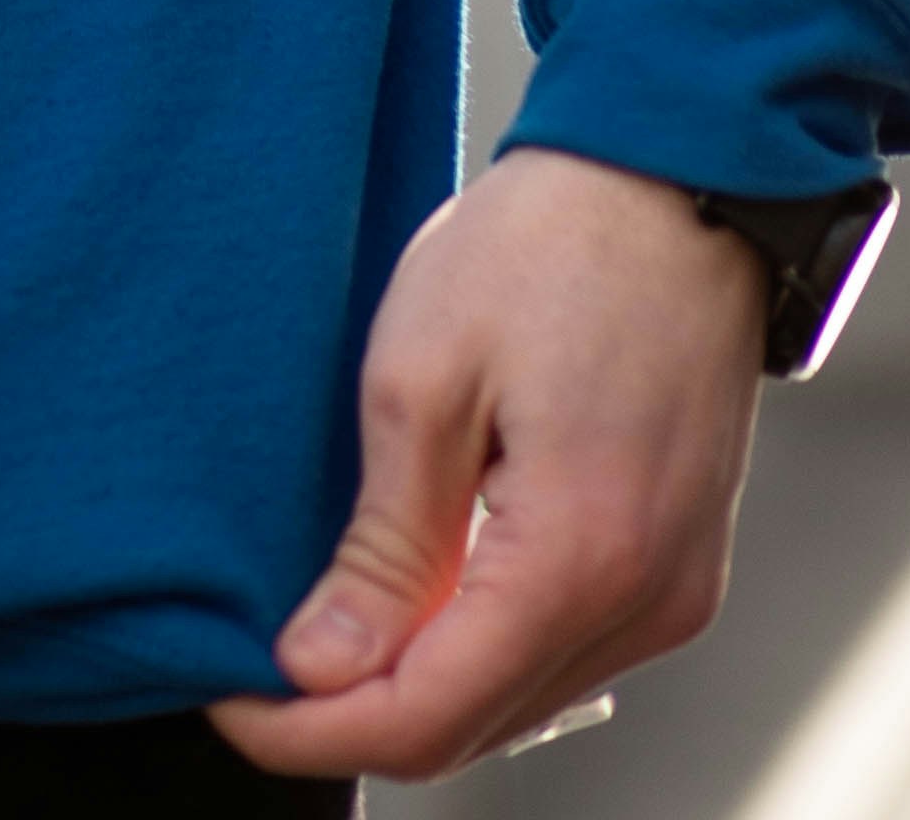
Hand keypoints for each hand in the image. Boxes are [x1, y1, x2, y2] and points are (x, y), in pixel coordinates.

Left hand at [213, 148, 766, 781]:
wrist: (674, 178)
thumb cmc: (544, 249)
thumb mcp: (423, 378)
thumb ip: (383, 547)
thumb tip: (322, 669)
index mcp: (579, 562)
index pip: (425, 719)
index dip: (312, 732)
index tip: (229, 701)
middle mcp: (645, 606)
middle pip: (474, 730)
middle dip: (353, 719)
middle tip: (254, 675)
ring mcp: (675, 594)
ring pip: (519, 704)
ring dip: (417, 691)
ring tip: (320, 637)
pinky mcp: (680, 569)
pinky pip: (565, 656)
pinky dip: (481, 653)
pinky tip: (417, 609)